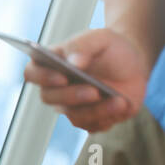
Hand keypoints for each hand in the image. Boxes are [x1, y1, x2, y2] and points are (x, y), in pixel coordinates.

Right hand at [24, 28, 149, 131]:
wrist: (132, 64)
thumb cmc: (110, 48)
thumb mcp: (100, 38)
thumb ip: (83, 46)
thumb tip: (73, 63)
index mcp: (51, 64)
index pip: (32, 73)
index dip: (42, 77)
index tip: (63, 77)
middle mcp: (56, 88)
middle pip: (50, 98)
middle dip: (72, 96)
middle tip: (94, 91)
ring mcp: (71, 106)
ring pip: (74, 116)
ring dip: (97, 110)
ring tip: (119, 101)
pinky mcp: (89, 119)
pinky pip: (93, 125)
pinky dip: (109, 116)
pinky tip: (123, 105)